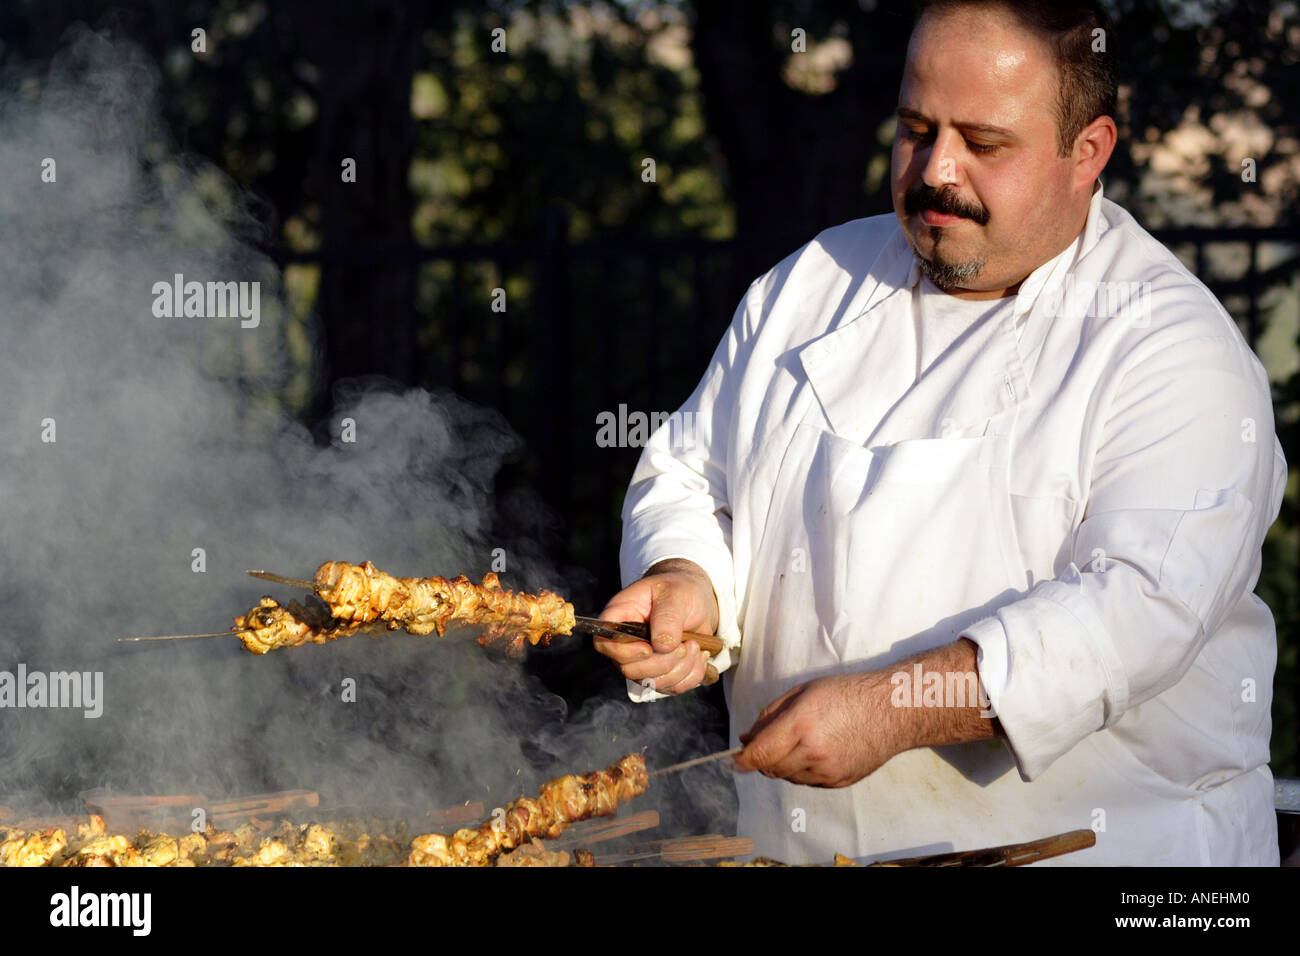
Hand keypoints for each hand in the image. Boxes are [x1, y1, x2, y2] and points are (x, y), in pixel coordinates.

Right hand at [593, 559, 719, 695]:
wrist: (697, 601)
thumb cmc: (680, 591)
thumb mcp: (676, 594)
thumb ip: (667, 618)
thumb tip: (663, 646)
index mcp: (620, 617)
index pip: (604, 643)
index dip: (624, 652)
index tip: (649, 649)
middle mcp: (626, 644)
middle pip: (629, 670)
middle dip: (663, 663)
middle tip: (685, 645)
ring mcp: (642, 662)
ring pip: (652, 683)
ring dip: (681, 669)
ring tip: (695, 646)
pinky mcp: (660, 674)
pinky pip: (672, 688)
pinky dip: (691, 676)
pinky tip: (699, 656)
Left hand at [734, 671, 906, 786]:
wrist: (891, 711)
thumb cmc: (846, 693)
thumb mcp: (803, 691)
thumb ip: (770, 716)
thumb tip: (747, 739)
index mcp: (801, 725)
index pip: (759, 755)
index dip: (741, 761)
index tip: (733, 760)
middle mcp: (812, 753)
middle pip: (770, 769)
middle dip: (761, 759)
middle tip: (767, 741)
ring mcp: (827, 771)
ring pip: (787, 777)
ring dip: (782, 764)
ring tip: (798, 741)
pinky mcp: (839, 782)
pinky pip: (807, 782)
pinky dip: (801, 770)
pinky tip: (814, 751)